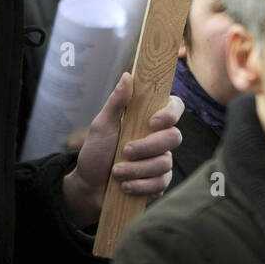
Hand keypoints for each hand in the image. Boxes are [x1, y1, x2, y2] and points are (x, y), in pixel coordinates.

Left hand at [63, 73, 182, 227]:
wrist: (88, 188)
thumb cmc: (95, 152)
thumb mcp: (101, 126)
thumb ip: (116, 102)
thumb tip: (128, 75)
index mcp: (148, 118)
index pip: (175, 107)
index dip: (170, 113)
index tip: (151, 123)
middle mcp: (159, 138)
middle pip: (174, 137)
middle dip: (147, 147)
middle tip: (125, 151)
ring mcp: (160, 160)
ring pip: (165, 163)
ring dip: (137, 169)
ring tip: (116, 173)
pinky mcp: (159, 182)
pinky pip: (161, 183)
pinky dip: (141, 186)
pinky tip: (125, 186)